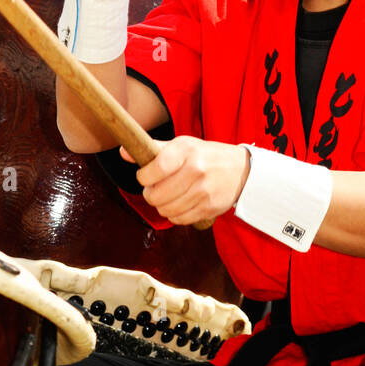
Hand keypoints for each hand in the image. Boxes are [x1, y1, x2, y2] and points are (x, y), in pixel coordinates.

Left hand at [125, 136, 249, 224]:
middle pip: (155, 195)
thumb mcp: (183, 145)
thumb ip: (154, 149)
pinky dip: (175, 214)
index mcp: (186, 151)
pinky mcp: (208, 208)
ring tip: (169, 196)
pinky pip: (179, 219)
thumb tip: (123, 152)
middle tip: (156, 189)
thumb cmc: (206, 156)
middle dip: (150, 194)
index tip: (146, 176)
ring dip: (162, 206)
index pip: (153, 171)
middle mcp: (195, 171)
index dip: (143, 177)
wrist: (241, 170)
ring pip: (165, 210)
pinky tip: (181, 203)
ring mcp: (203, 191)